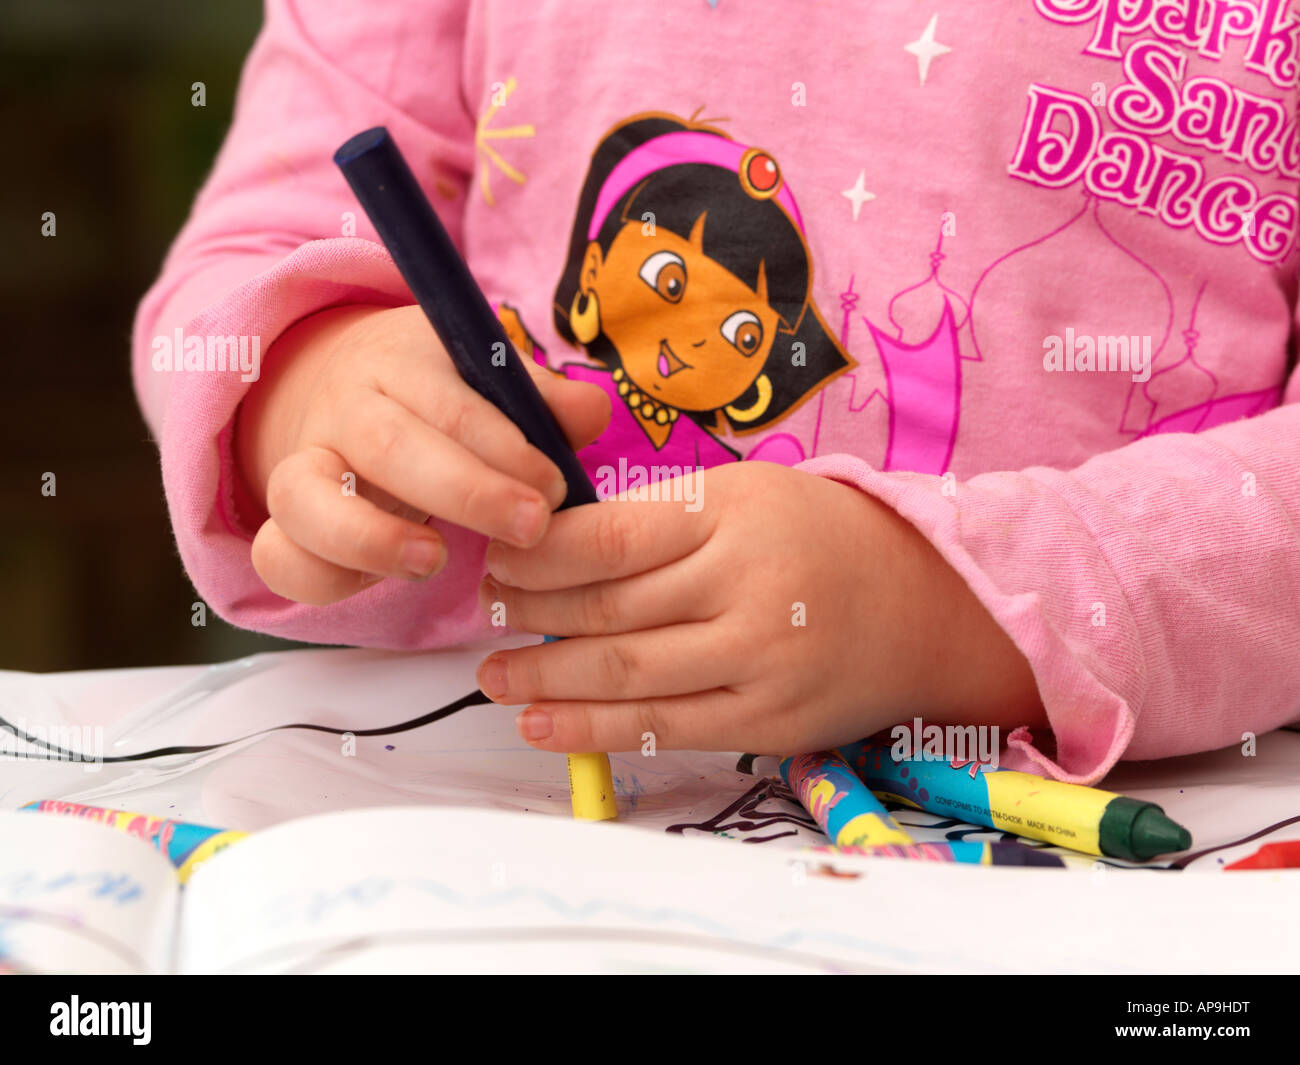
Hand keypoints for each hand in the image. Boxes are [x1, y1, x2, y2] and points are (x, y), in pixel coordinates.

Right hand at [233, 304, 607, 603]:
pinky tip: (381, 583)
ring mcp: (303, 466)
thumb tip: (592, 412)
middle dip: (465, 491)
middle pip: (387, 444)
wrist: (340, 389)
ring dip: (372, 538)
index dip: (506, 449)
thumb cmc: (440, 395)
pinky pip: (279, 558)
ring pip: (305, 499)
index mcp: (402, 363)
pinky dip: (323, 577)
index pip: (451, 403)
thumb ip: (542, 401)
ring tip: (434, 561)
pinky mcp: (286, 524)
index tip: (554, 489)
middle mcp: (344, 410)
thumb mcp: (489, 377)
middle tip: (529, 528)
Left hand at [475, 462, 1044, 753]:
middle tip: (485, 616)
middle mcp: (746, 588)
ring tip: (495, 681)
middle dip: (531, 617)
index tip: (499, 559)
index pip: (607, 538)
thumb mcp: (748, 494)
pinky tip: (545, 726)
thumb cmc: (822, 537)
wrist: (927, 607)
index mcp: (733, 514)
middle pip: (609, 609)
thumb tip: (555, 545)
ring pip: (627, 676)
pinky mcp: (767, 722)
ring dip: (547, 682)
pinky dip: (595, 730)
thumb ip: (661, 516)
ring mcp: (759, 662)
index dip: (537, 555)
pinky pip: (665, 730)